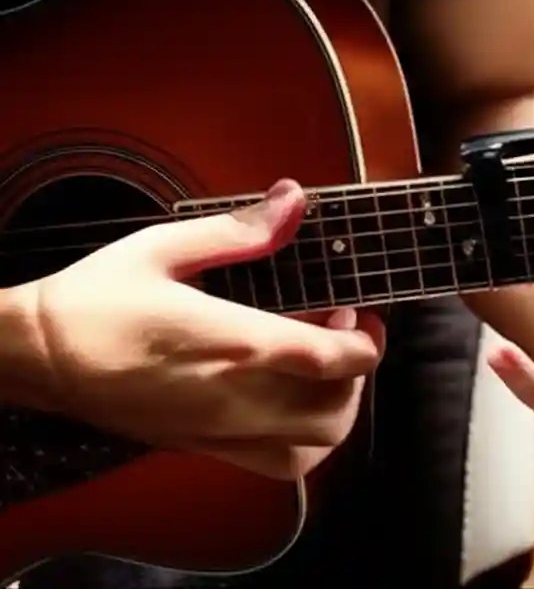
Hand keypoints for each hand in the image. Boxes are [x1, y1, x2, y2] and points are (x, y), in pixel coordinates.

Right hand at [17, 178, 383, 479]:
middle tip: (343, 333)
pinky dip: (308, 442)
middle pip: (335, 411)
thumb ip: (239, 231)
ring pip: (315, 447)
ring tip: (322, 370)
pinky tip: (295, 402)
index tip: (358, 311)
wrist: (35, 358)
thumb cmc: (96, 299)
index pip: (332, 361)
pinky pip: (280, 466)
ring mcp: (220, 431)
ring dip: (338, 409)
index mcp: (233, 344)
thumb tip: (294, 199)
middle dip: (357, 373)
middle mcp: (235, 398)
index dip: (365, 341)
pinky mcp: (204, 448)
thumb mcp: (163, 247)